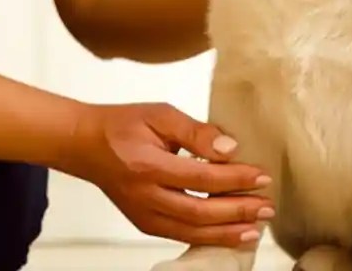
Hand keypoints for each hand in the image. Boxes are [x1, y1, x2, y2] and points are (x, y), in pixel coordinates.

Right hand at [60, 103, 273, 246]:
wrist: (85, 145)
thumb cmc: (122, 125)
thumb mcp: (160, 114)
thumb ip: (196, 131)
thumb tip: (230, 148)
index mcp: (148, 165)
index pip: (201, 176)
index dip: (235, 178)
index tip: (262, 176)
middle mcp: (145, 196)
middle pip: (199, 211)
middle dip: (238, 211)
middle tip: (267, 206)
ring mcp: (142, 214)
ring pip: (191, 231)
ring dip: (227, 232)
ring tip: (256, 229)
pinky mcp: (143, 224)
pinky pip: (180, 235)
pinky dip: (207, 238)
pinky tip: (229, 234)